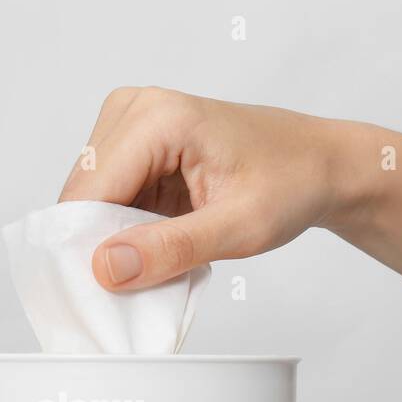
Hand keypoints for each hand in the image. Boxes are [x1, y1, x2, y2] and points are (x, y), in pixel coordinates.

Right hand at [59, 87, 358, 291]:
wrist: (319, 164)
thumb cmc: (291, 183)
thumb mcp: (239, 228)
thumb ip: (171, 249)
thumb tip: (106, 267)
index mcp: (159, 118)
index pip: (89, 191)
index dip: (88, 246)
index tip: (106, 292)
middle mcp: (136, 109)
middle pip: (81, 195)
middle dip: (101, 243)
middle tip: (145, 278)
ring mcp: (130, 124)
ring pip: (88, 201)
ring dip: (113, 238)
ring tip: (160, 256)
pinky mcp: (132, 146)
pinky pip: (105, 199)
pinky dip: (124, 229)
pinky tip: (159, 241)